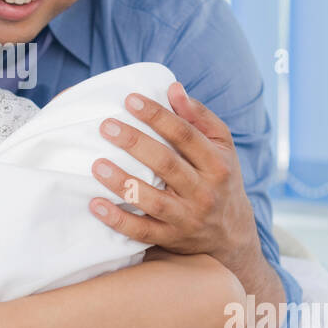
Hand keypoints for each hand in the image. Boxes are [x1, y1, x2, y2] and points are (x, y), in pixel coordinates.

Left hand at [89, 82, 256, 273]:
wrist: (232, 235)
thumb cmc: (220, 179)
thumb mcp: (222, 147)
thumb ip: (198, 117)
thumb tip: (173, 88)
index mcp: (216, 164)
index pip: (185, 135)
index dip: (157, 116)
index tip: (130, 100)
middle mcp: (204, 192)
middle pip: (166, 164)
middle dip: (135, 143)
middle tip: (106, 126)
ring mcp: (187, 218)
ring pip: (152, 200)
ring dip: (122, 182)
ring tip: (97, 164)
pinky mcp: (170, 238)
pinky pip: (141, 232)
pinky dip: (118, 220)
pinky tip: (95, 204)